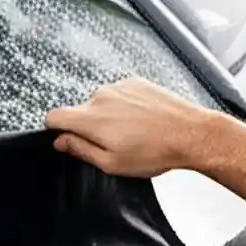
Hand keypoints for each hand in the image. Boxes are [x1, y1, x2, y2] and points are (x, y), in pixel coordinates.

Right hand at [44, 78, 231, 176]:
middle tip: (114, 143)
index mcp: (90, 119)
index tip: (70, 139)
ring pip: (101, 102)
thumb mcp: (111, 163)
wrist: (191, 134)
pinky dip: (126, 106)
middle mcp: (100, 97)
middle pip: (80, 110)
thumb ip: (80, 149)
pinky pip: (120, 94)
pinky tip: (143, 120)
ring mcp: (119, 86)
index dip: (57, 130)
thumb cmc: (154, 152)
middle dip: (90, 126)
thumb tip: (60, 141)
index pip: (54, 117)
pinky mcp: (135, 81)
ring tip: (134, 132)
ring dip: (110, 116)